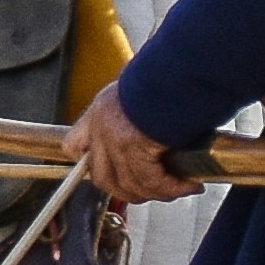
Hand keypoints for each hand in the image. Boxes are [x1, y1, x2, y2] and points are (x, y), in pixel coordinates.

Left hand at [72, 78, 192, 210]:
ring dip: (155, 193)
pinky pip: (151, 181)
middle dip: (127, 190)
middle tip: (151, 192)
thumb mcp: (139, 92)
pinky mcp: (134, 147)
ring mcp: (114, 139)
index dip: (88, 164)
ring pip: (128, 184)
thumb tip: (155, 128)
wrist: (174, 71)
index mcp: (99, 112)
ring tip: (177, 191)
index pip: (74, 145)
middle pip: (102, 176)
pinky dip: (171, 188)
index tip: (105, 171)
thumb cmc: (167, 77)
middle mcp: (101, 128)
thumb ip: (136, 113)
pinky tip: (189, 185)